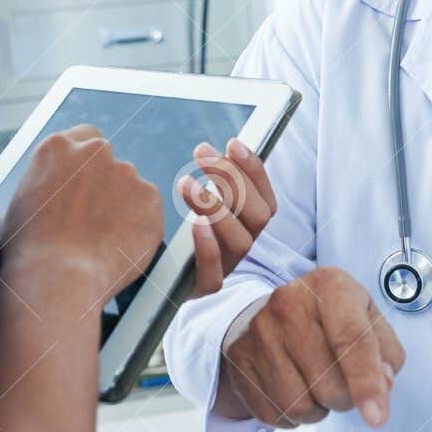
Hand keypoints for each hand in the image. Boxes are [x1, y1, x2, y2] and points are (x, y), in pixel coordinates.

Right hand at [0, 125, 163, 307]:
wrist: (56, 278)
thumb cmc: (28, 251)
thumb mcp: (19, 205)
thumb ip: (44, 188)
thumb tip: (49, 197)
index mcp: (57, 147)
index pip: (83, 138)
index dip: (85, 164)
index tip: (84, 183)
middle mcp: (94, 151)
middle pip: (107, 159)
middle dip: (103, 182)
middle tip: (93, 217)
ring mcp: (126, 172)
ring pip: (129, 186)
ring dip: (121, 205)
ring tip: (102, 241)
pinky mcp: (150, 197)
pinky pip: (146, 209)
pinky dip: (138, 225)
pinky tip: (118, 247)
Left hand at [176, 138, 277, 296]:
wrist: (166, 286)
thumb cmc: (186, 238)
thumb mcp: (204, 209)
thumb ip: (217, 187)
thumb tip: (213, 151)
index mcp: (250, 226)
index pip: (265, 196)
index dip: (253, 169)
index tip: (232, 143)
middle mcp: (245, 246)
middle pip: (258, 215)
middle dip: (232, 178)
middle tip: (201, 152)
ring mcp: (228, 269)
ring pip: (240, 241)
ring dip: (216, 207)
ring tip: (186, 183)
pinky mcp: (205, 289)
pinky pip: (213, 274)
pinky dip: (208, 247)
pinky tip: (195, 224)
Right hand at [216, 268, 405, 429]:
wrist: (274, 314)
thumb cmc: (331, 319)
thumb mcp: (369, 320)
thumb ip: (386, 354)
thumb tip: (381, 387)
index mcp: (330, 285)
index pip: (351, 339)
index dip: (367, 382)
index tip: (377, 417)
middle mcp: (289, 303)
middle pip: (329, 383)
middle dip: (345, 397)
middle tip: (341, 380)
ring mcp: (259, 332)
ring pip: (300, 405)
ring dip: (319, 408)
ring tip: (317, 382)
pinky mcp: (239, 359)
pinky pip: (275, 414)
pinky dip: (293, 415)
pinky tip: (294, 387)